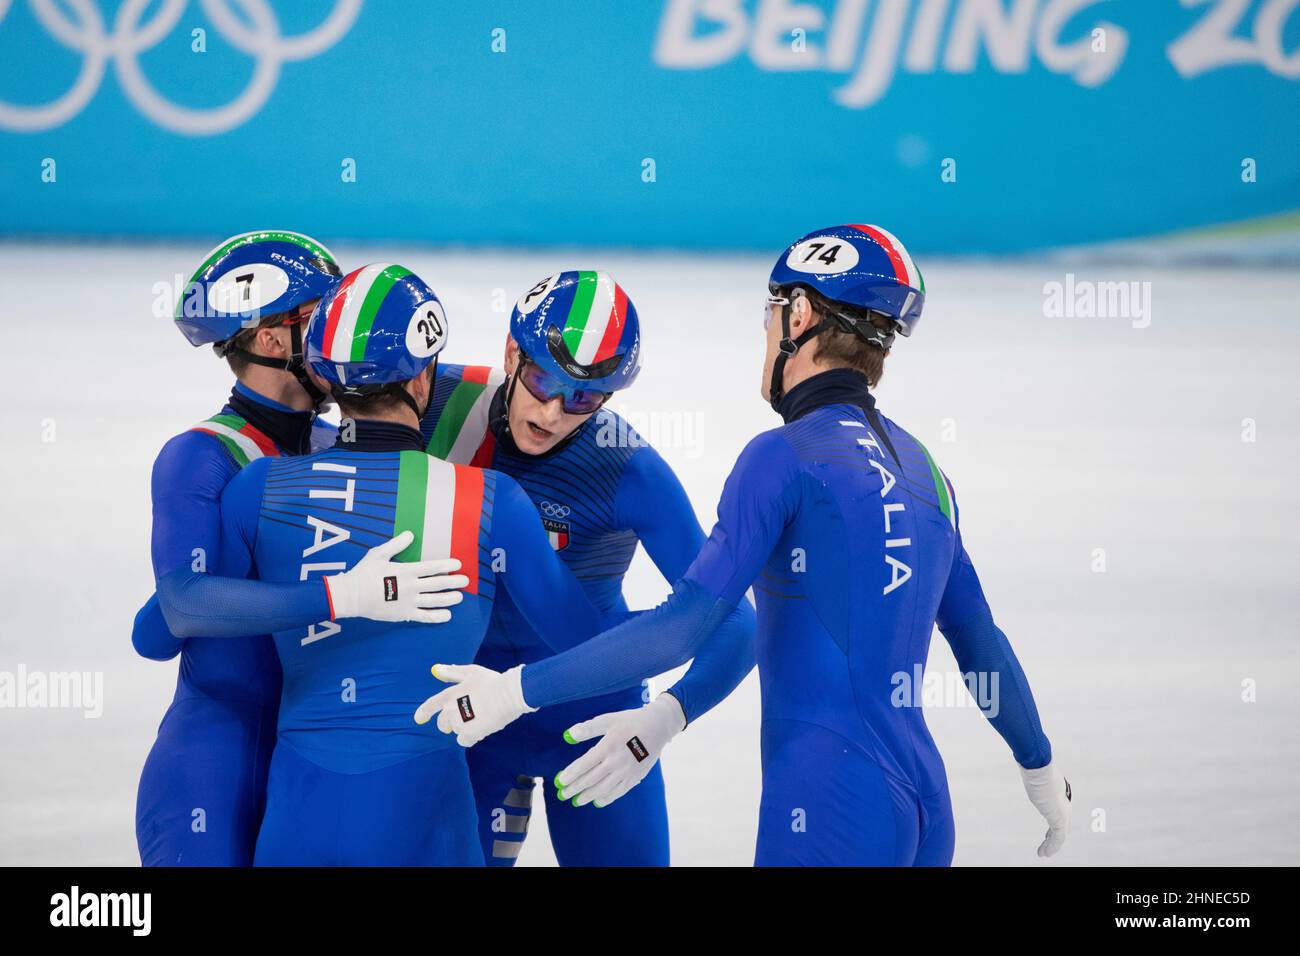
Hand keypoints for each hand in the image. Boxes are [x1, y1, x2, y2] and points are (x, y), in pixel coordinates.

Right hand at [325, 530, 467, 623]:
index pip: (432, 567)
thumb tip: (410, 534)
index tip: (458, 564)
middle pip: (438, 583)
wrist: (351, 596)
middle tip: (465, 580)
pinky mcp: (404, 614)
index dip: (447, 565)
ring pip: (435, 600)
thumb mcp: (378, 554)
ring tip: (460, 597)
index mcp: (406, 571)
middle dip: (454, 581)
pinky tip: (447, 615)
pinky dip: (437, 616)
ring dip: (450, 598)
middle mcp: (411, 586)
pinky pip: (424, 617)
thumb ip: (396, 545)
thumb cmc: (363, 573)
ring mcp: (409, 602)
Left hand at [413, 664, 535, 745]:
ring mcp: (459, 723)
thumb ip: (452, 673)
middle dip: (450, 721)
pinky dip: (470, 736)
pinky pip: (464, 740)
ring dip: (464, 727)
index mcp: (449, 695)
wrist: (510, 694)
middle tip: (466, 715)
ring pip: (455, 731)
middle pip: (442, 723)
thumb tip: (437, 670)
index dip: (423, 713)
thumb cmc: (491, 681)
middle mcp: (451, 710)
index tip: (419, 719)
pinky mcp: (470, 734)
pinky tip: (481, 728)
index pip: (430, 706)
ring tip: (480, 717)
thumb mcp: (471, 672)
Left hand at [553, 693, 685, 807]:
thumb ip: (588, 728)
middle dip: (575, 788)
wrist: (659, 727)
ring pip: (604, 788)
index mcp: (608, 746)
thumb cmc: (631, 721)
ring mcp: (627, 772)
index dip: (570, 774)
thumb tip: (568, 735)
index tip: (559, 781)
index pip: (584, 765)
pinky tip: (598, 801)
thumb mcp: (609, 719)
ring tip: (577, 801)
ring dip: (588, 796)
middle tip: (563, 794)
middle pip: (591, 779)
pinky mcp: (636, 777)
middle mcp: (617, 762)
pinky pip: (619, 791)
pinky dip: (607, 798)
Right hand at [1020, 759, 1071, 857]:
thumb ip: (1031, 769)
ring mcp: (1063, 811)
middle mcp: (1064, 803)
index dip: (1054, 824)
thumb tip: (1023, 758)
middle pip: (1062, 825)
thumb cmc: (1033, 764)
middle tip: (1048, 845)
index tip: (1047, 834)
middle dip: (1055, 837)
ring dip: (1052, 845)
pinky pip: (1058, 838)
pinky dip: (1052, 847)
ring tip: (1043, 854)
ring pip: (1060, 834)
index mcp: (1060, 793)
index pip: (1059, 812)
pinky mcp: (1060, 818)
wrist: (1038, 765)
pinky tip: (1044, 853)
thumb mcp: (1032, 770)